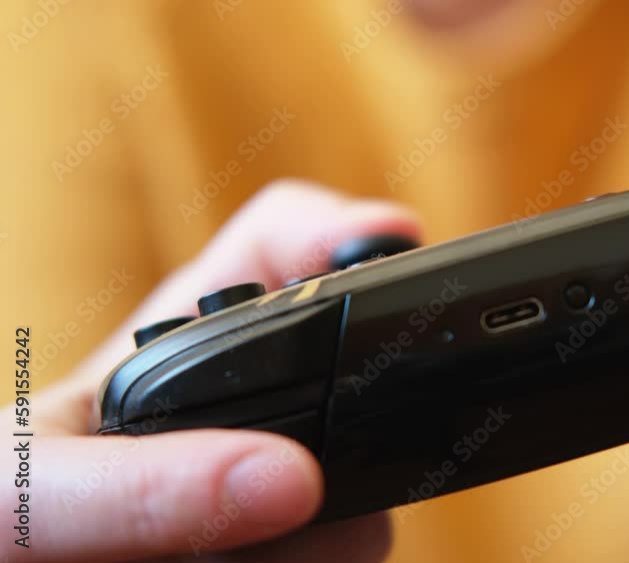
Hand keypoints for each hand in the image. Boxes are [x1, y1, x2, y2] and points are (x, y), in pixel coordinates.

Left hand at [2, 182, 420, 561]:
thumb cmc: (0, 516)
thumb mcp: (30, 490)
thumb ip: (128, 486)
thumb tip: (284, 477)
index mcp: (179, 348)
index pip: (278, 245)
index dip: (336, 226)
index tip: (389, 237)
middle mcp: (243, 407)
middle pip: (352, 363)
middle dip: (360, 403)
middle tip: (315, 472)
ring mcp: (269, 482)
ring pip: (368, 480)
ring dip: (337, 522)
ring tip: (257, 554)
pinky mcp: (288, 546)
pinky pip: (351, 549)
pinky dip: (326, 560)